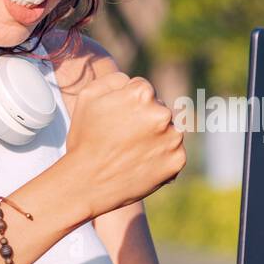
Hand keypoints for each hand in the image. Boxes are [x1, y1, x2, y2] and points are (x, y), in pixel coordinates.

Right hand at [64, 70, 185, 218]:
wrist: (87, 183)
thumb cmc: (85, 139)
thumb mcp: (88, 96)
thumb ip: (115, 79)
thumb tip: (131, 81)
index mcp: (142, 94)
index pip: (144, 90)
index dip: (128, 106)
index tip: (118, 121)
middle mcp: (163, 113)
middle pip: (159, 110)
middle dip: (145, 121)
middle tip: (124, 139)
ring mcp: (173, 138)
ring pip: (168, 131)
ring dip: (156, 138)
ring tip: (132, 153)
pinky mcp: (178, 161)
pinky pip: (174, 153)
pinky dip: (162, 158)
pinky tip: (141, 164)